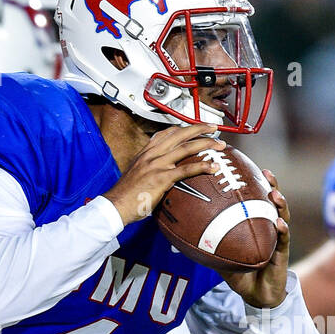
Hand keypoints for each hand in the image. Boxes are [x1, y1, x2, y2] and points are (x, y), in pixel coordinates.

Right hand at [104, 124, 222, 226]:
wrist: (114, 206)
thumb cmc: (124, 196)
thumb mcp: (135, 176)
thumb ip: (147, 170)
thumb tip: (158, 174)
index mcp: (145, 153)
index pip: (166, 133)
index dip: (183, 128)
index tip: (194, 127)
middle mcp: (152, 154)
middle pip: (180, 134)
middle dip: (199, 128)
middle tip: (214, 127)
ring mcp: (157, 165)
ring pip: (186, 147)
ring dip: (206, 143)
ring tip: (220, 144)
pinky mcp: (162, 178)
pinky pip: (187, 169)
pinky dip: (202, 167)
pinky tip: (213, 167)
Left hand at [218, 170, 288, 309]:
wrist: (257, 295)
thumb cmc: (241, 273)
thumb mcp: (222, 256)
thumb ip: (210, 244)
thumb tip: (185, 234)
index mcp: (257, 225)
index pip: (257, 202)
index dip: (254, 185)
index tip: (248, 169)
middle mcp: (269, 228)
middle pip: (273, 203)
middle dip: (272, 186)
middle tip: (266, 174)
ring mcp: (278, 239)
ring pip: (282, 216)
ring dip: (280, 204)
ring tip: (274, 194)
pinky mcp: (283, 252)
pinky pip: (284, 239)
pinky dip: (282, 230)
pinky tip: (279, 223)